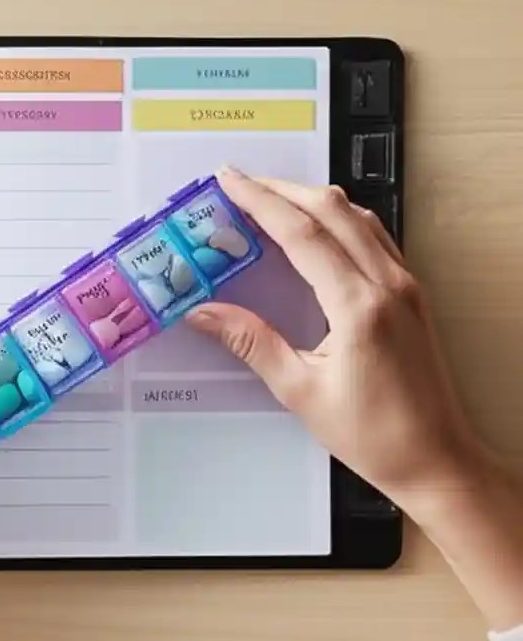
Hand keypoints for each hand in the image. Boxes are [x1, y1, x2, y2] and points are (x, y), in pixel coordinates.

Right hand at [189, 167, 522, 630]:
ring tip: (270, 197)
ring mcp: (405, 285)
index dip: (260, 201)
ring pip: (357, 217)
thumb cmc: (374, 435)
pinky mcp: (411, 294)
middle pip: (331, 210)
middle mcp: (387, 284)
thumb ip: (251, 341)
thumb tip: (203, 312)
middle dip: (281, 189)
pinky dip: (338, 218)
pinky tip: (317, 224)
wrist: (436, 459)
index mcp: (358, 306)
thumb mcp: (299, 390)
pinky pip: (374, 236)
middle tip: (239, 182)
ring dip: (311, 198)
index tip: (229, 181)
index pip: (301, 233)